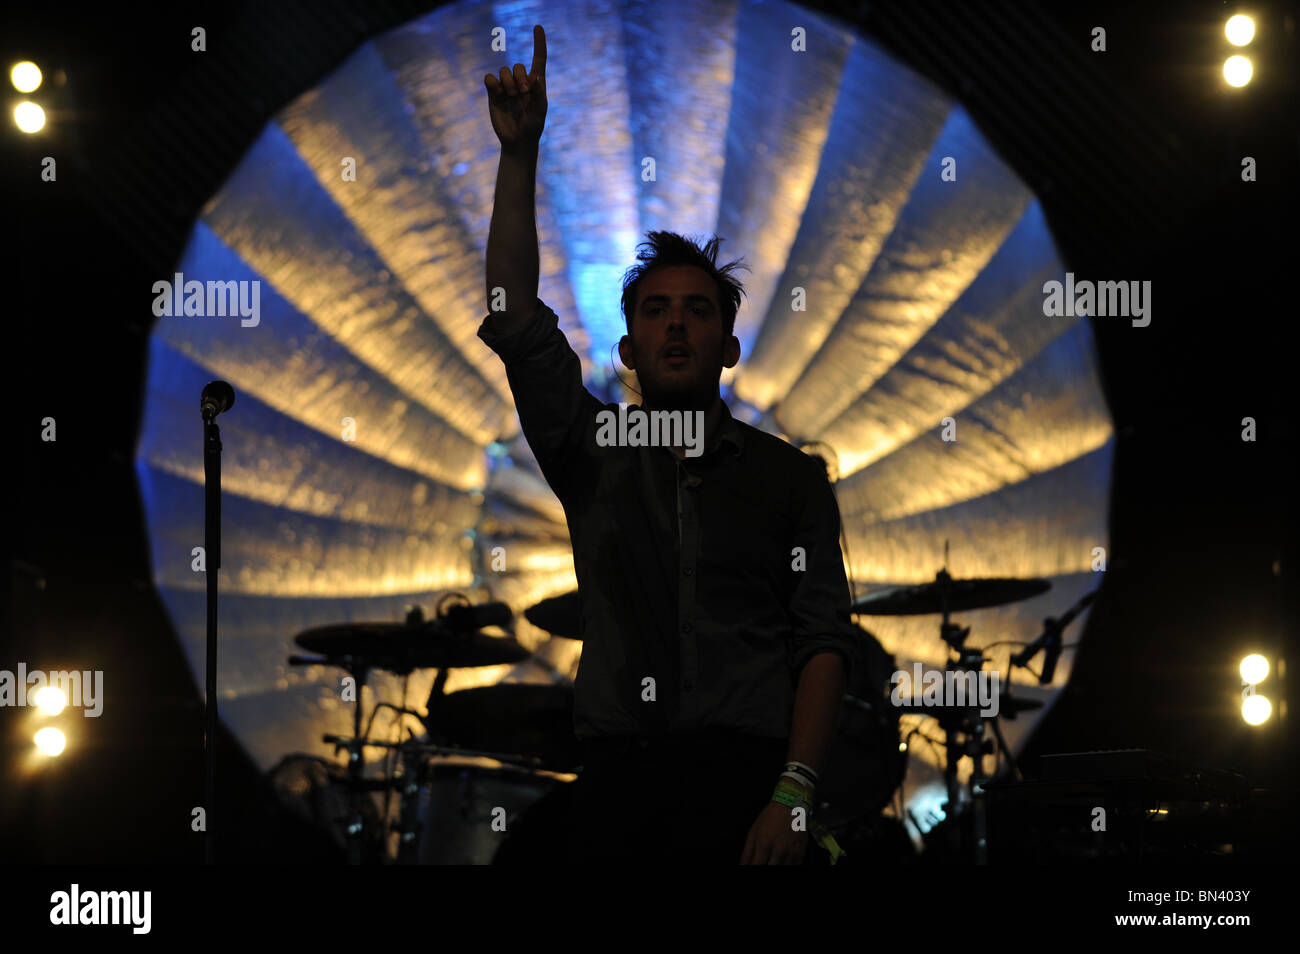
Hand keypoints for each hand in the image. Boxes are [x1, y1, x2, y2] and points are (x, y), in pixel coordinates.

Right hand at [484, 24, 547, 151]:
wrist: (517, 141)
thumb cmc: (533, 127)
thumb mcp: (540, 112)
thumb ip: (539, 94)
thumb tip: (536, 77)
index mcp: (536, 83)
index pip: (539, 59)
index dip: (538, 43)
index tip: (538, 27)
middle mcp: (521, 82)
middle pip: (518, 66)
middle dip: (520, 78)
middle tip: (523, 94)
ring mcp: (506, 87)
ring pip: (504, 71)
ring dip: (508, 83)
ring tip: (511, 98)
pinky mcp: (493, 93)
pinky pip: (489, 78)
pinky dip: (493, 83)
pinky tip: (498, 94)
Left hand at [740, 799, 808, 864]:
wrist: (790, 806)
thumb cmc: (769, 818)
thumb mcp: (753, 832)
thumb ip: (747, 852)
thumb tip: (742, 866)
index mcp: (764, 844)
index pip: (756, 866)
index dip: (752, 869)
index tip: (753, 866)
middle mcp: (779, 850)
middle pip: (769, 870)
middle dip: (764, 867)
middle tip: (763, 862)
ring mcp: (791, 853)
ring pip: (782, 870)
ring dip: (775, 866)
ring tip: (771, 861)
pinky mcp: (800, 853)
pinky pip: (793, 868)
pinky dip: (786, 866)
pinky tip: (781, 861)